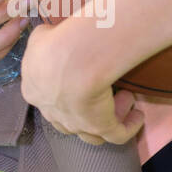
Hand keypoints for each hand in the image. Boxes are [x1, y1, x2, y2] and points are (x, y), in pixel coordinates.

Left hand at [17, 17, 143, 145]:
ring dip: (108, 117)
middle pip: (68, 120)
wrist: (73, 58)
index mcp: (34, 91)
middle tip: (102, 89)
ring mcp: (76, 124)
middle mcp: (52, 113)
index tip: (78, 77)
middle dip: (85, 108)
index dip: (62, 91)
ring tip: (124, 99)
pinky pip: (117, 135)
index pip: (46, 99)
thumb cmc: (53, 44)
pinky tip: (137, 115)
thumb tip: (48, 38)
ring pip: (92, 133)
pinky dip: (129, 126)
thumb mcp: (40, 36)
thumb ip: (43, 41)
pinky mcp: (100, 127)